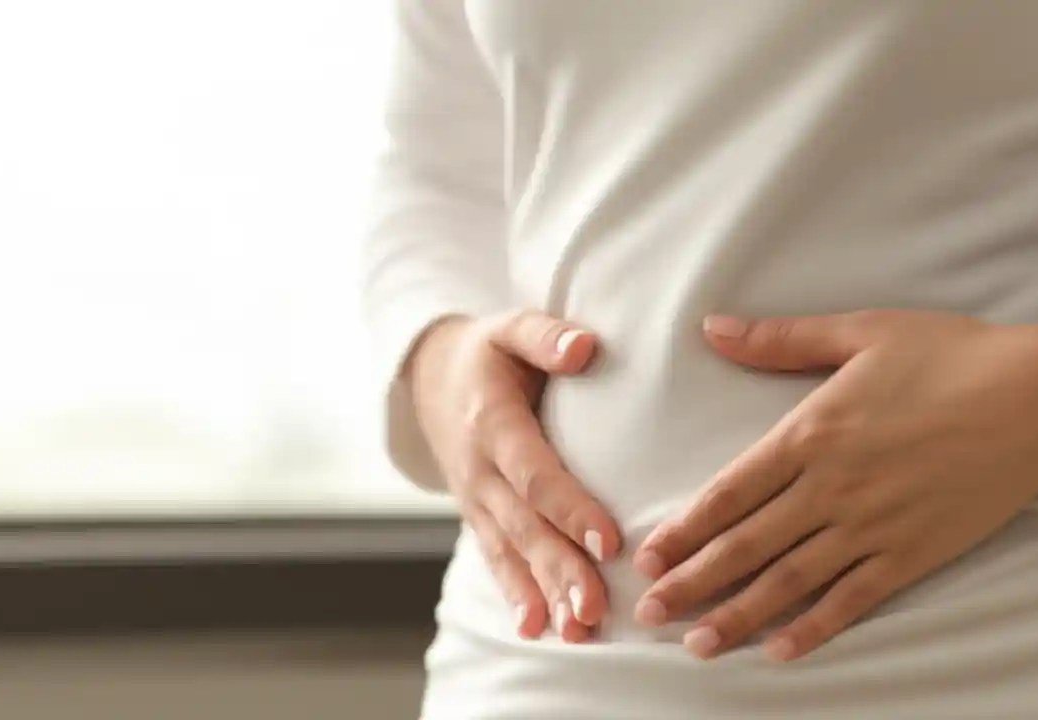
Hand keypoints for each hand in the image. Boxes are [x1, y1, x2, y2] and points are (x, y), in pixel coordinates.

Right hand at [407, 310, 621, 641]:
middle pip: (524, 527)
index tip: (609, 540)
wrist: (428, 379)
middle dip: (559, 571)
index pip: (534, 473)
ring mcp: (475, 499)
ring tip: (575, 632)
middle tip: (595, 609)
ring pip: (511, 553)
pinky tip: (538, 630)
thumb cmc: (488, 352)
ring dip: (543, 594)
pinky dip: (516, 596)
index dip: (569, 507)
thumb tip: (585, 347)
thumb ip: (545, 336)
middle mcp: (479, 470)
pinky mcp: (478, 516)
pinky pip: (496, 560)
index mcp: (493, 423)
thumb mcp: (509, 328)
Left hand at [631, 309, 1037, 661]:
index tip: (647, 557)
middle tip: (649, 613)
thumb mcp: (859, 332)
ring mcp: (872, 526)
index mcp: (810, 434)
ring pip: (790, 580)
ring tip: (697, 644)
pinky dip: (814, 627)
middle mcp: (831, 488)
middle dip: (692, 583)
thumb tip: (712, 328)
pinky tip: (779, 649)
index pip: (729, 493)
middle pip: (746, 545)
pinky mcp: (913, 553)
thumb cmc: (950, 356)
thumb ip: (780, 340)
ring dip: (737, 614)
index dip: (683, 529)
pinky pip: (853, 599)